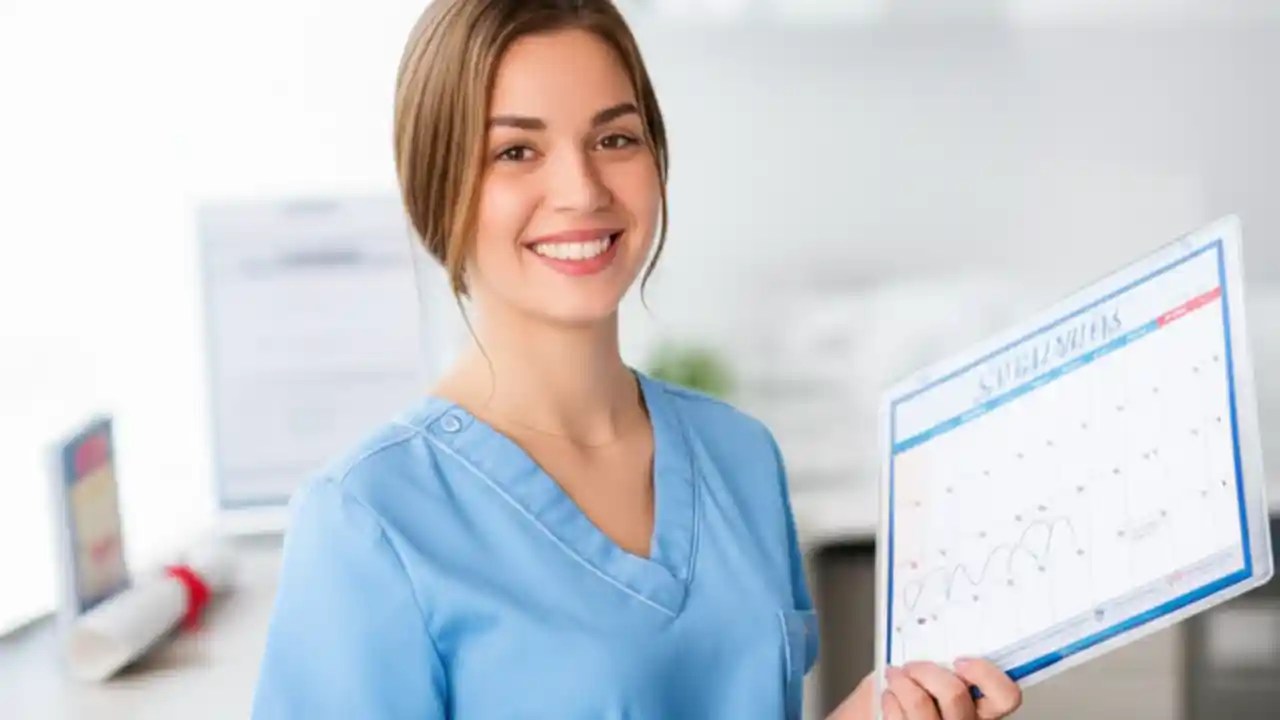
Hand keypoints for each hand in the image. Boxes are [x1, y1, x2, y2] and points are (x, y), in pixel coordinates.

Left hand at [827, 659, 1021, 719]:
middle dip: (926, 671)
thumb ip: (940, 661)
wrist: (868, 718)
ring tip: (895, 677)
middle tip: (912, 666)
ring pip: (922, 705)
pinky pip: (900, 718)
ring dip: (902, 683)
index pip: (1006, 696)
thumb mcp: (926, 673)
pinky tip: (889, 698)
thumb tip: (937, 634)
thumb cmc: (897, 697)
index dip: (986, 674)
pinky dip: (890, 700)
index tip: (960, 660)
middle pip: (955, 695)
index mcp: (978, 707)